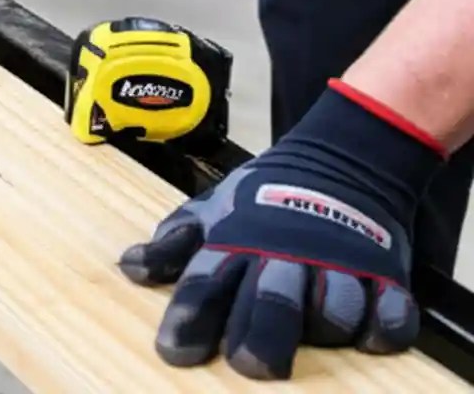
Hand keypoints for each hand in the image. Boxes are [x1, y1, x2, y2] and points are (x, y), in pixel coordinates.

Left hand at [120, 82, 445, 379]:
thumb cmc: (264, 195)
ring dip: (323, 328)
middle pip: (271, 302)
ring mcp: (338, 262)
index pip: (205, 283)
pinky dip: (383, 328)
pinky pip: (390, 313)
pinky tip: (369, 333)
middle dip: (258, 337)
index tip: (174, 351)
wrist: (340, 158)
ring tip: (312, 336)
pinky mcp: (384, 272)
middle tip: (248, 364)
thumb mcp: (211, 208)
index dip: (188, 318)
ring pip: (333, 310)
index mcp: (236, 241)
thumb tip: (130, 266)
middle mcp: (285, 253)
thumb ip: (173, 242)